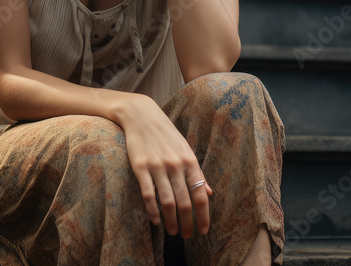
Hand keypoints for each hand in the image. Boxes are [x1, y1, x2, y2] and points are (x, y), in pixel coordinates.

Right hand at [119, 94, 212, 237]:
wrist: (142, 115)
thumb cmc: (167, 135)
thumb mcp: (186, 151)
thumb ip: (198, 173)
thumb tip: (210, 194)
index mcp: (190, 161)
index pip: (201, 194)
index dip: (204, 215)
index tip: (204, 230)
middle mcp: (176, 165)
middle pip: (185, 202)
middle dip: (188, 223)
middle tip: (188, 236)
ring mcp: (158, 166)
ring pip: (168, 201)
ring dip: (171, 221)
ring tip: (173, 232)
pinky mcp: (140, 167)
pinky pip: (148, 194)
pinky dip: (153, 211)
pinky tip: (156, 220)